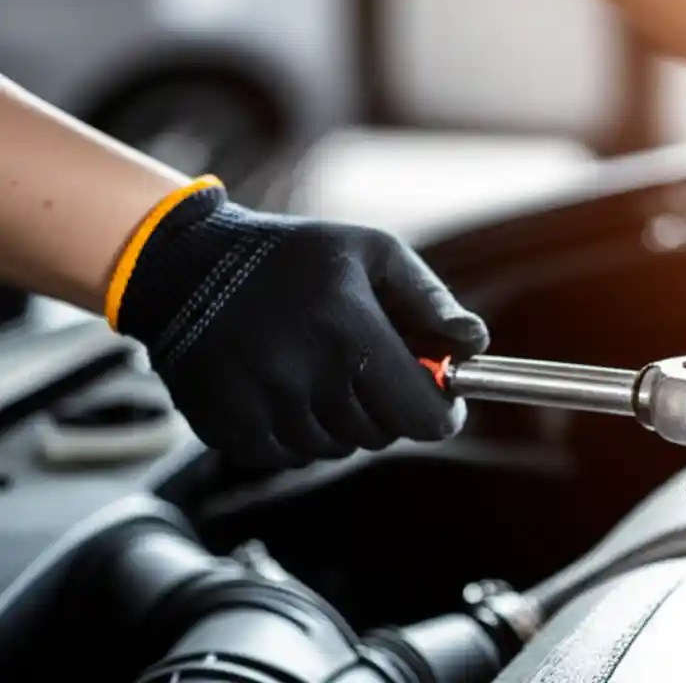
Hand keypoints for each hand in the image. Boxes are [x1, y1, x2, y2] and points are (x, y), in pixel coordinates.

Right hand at [114, 182, 488, 466]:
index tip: (443, 401)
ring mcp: (262, 406)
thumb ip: (429, 300)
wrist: (185, 266)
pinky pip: (291, 456)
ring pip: (337, 448)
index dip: (441, 412)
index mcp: (348, 328)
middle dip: (390, 407)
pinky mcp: (229, 428)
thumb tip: (475, 343)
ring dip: (343, 421)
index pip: (420, 412)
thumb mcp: (371, 254)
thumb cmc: (291, 256)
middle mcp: (304, 374)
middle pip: (382, 434)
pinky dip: (299, 433)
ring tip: (322, 370)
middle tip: (371, 368)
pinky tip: (286, 388)